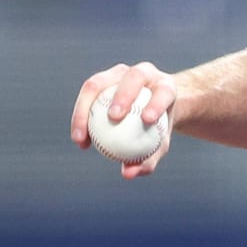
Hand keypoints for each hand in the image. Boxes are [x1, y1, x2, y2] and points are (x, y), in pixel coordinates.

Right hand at [71, 62, 177, 178]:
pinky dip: (81, 115)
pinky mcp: (102, 78)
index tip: (147, 120)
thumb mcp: (158, 146)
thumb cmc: (157, 129)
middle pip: (134, 77)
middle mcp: (144, 73)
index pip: (164, 91)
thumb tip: (128, 174)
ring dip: (87, 106)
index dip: (156, 103)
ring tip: (83, 135)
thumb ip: (148, 160)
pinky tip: (80, 139)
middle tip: (114, 118)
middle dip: (124, 94)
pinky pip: (87, 94)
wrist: (150, 109)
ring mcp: (120, 72)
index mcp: (166, 86)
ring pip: (101, 81)